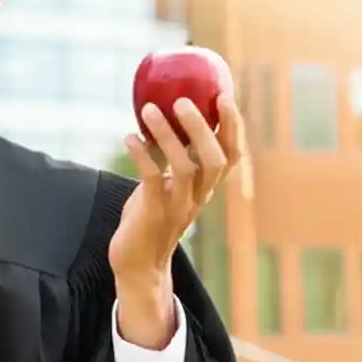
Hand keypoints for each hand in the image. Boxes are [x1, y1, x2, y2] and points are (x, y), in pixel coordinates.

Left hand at [108, 95, 244, 346]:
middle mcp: (198, 197)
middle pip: (214, 159)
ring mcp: (178, 207)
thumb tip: (159, 114)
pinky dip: (142, 156)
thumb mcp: (166, 184)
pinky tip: (130, 137)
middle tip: (181, 101)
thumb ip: (169, 158)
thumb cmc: (150, 216)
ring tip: (148, 110)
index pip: (231, 154)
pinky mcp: (154, 215)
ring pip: (185, 168)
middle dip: (202, 127)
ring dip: (167, 136)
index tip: (222, 95)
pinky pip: (152, 181)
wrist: (138, 266)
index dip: (232, 126)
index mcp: (205, 187)